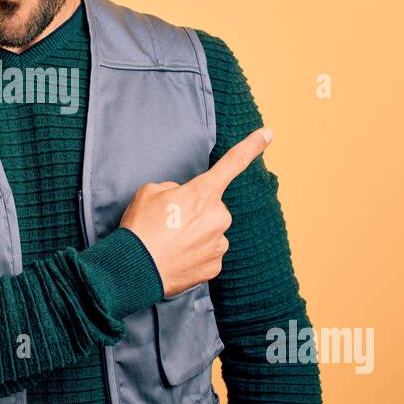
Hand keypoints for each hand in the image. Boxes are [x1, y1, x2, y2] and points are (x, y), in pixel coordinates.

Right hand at [118, 127, 272, 296]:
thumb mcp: (150, 192)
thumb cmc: (141, 227)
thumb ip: (174, 189)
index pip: (232, 163)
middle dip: (195, 212)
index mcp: (203, 193)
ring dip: (194, 235)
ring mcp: (219, 243)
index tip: (268, 134)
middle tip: (169, 223)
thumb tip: (182, 199)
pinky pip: (208, 254)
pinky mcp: (215, 267)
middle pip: (212, 208)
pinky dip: (194, 255)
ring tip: (169, 243)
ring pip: (211, 232)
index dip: (252, 146)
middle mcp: (218, 216)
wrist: (135, 269)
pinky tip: (176, 257)